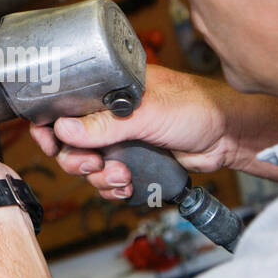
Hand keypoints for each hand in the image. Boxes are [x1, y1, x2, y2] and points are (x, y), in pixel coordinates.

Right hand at [29, 65, 233, 200]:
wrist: (227, 136)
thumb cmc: (197, 107)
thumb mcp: (146, 112)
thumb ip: (104, 124)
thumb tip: (63, 128)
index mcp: (109, 90)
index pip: (65, 104)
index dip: (50, 124)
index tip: (49, 141)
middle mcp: (111, 114)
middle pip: (70, 142)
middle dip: (77, 159)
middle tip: (93, 164)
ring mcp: (122, 139)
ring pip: (89, 165)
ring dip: (99, 177)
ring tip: (121, 176)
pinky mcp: (133, 161)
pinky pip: (108, 180)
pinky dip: (113, 187)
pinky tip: (128, 185)